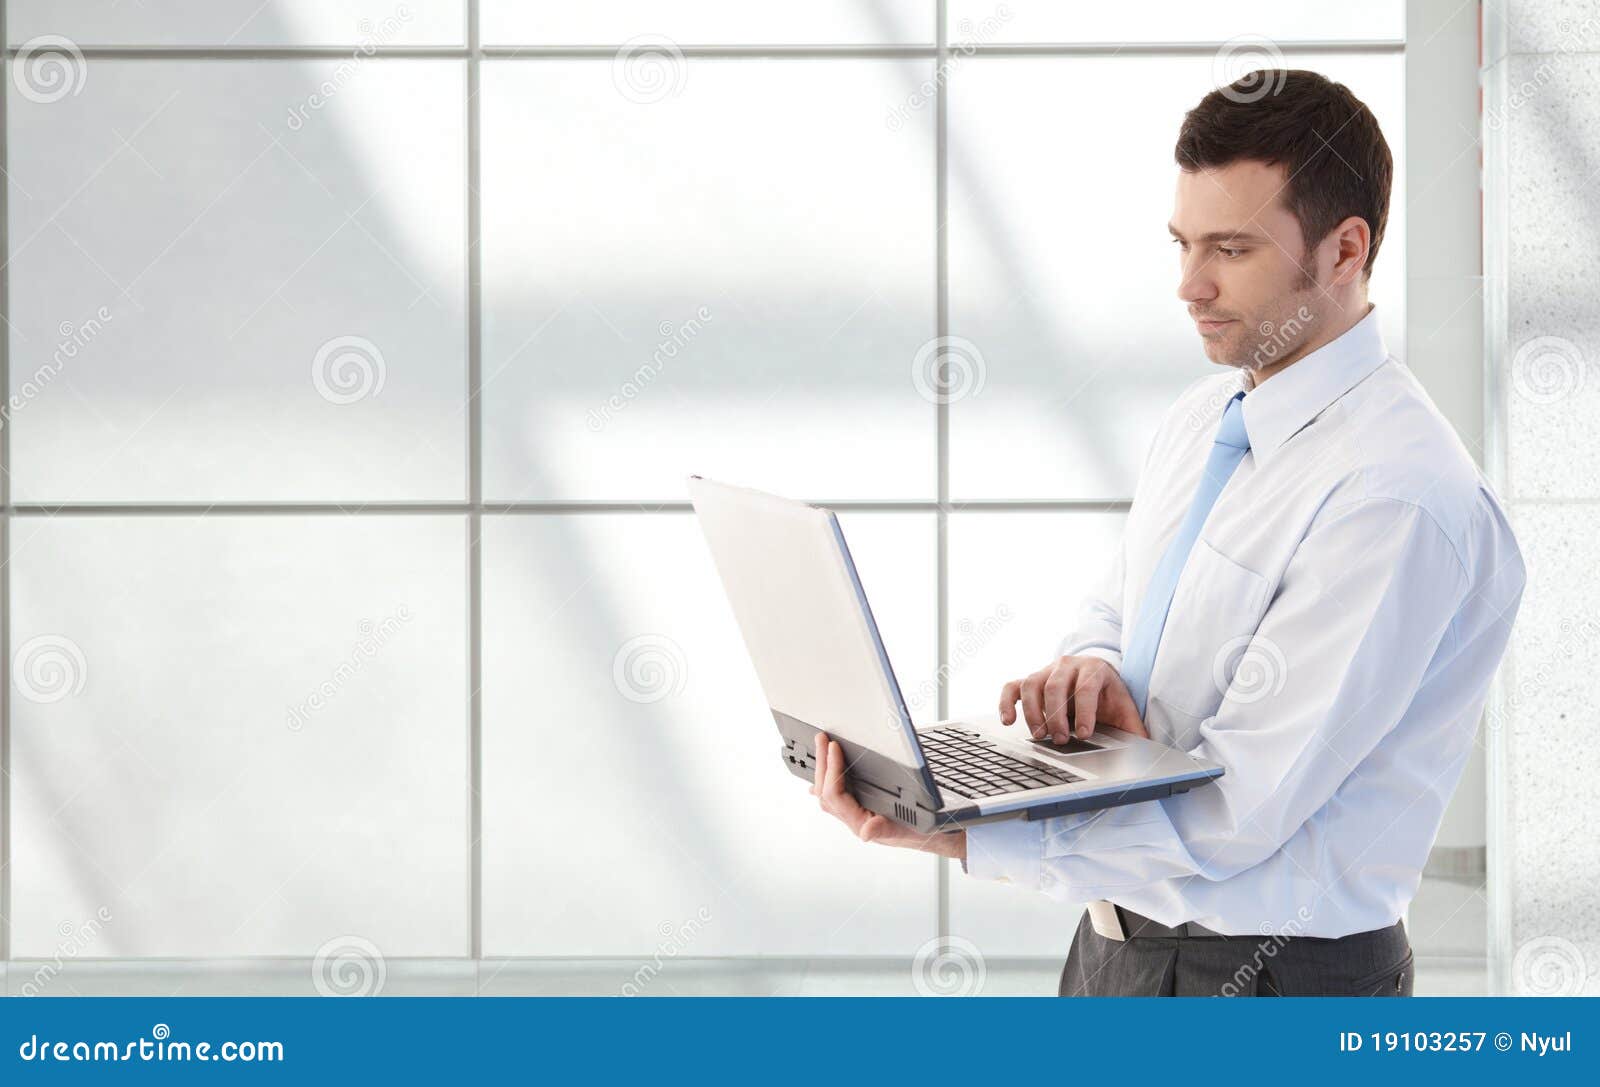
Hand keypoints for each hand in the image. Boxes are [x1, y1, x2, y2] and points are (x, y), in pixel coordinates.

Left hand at [811, 732, 965, 860]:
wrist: (937, 838)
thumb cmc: (925, 833)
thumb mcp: (910, 828)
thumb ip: (886, 829)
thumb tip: (865, 832)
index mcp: (862, 823)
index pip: (835, 796)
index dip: (832, 770)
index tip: (834, 747)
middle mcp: (854, 820)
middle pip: (825, 792)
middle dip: (822, 764)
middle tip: (822, 739)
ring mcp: (855, 815)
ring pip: (828, 793)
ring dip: (823, 769)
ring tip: (822, 748)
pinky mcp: (861, 809)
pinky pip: (837, 796)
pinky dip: (829, 780)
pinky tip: (825, 774)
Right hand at [999, 655, 1148, 742]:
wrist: (1095, 677)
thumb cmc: (1109, 697)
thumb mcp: (1125, 710)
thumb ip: (1135, 730)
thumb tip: (1149, 750)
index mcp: (1094, 670)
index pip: (1085, 688)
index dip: (1084, 712)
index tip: (1083, 735)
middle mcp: (1068, 665)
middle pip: (1055, 686)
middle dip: (1056, 716)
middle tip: (1059, 740)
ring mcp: (1046, 670)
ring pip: (1031, 684)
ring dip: (1032, 712)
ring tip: (1039, 735)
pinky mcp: (1030, 680)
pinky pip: (1012, 687)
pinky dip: (1006, 702)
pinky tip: (1008, 721)